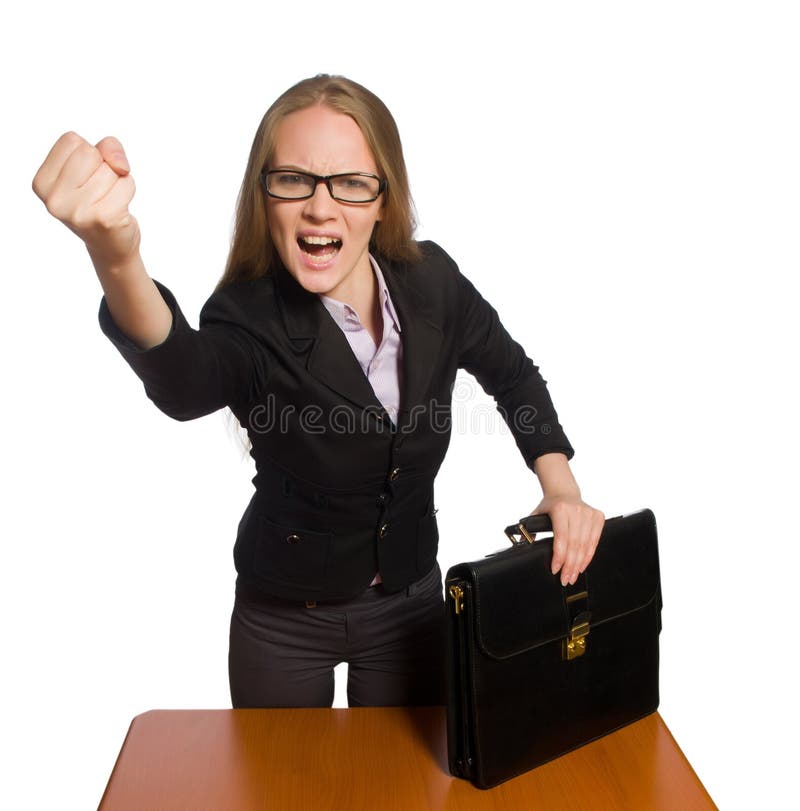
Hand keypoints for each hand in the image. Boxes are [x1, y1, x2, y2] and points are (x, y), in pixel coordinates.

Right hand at [32, 132, 139, 267]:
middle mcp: (54, 199)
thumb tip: (120, 165)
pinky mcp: (104, 218)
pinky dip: (128, 190)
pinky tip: (118, 208)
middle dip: (102, 166)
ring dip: (117, 181)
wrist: (110, 245)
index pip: (71, 140)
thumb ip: (107, 147)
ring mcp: (78, 211)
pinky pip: (126, 183)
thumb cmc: (100, 199)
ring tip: (107, 200)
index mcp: (42, 183)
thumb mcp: (95, 165)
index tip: (85, 177)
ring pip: (111, 168)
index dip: (87, 154)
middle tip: (98, 191)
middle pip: (89, 152)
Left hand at [530, 495, 604, 586]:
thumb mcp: (537, 512)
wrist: (564, 491)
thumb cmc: (550, 505)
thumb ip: (529, 527)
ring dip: (579, 564)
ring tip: (572, 576)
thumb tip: (522, 542)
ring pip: (585, 545)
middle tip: (565, 579)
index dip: (559, 556)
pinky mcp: (598, 517)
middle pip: (574, 544)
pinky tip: (582, 566)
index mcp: (560, 509)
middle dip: (569, 565)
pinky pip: (594, 541)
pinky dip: (588, 556)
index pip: (561, 538)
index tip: (555, 570)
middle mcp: (576, 511)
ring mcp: (589, 513)